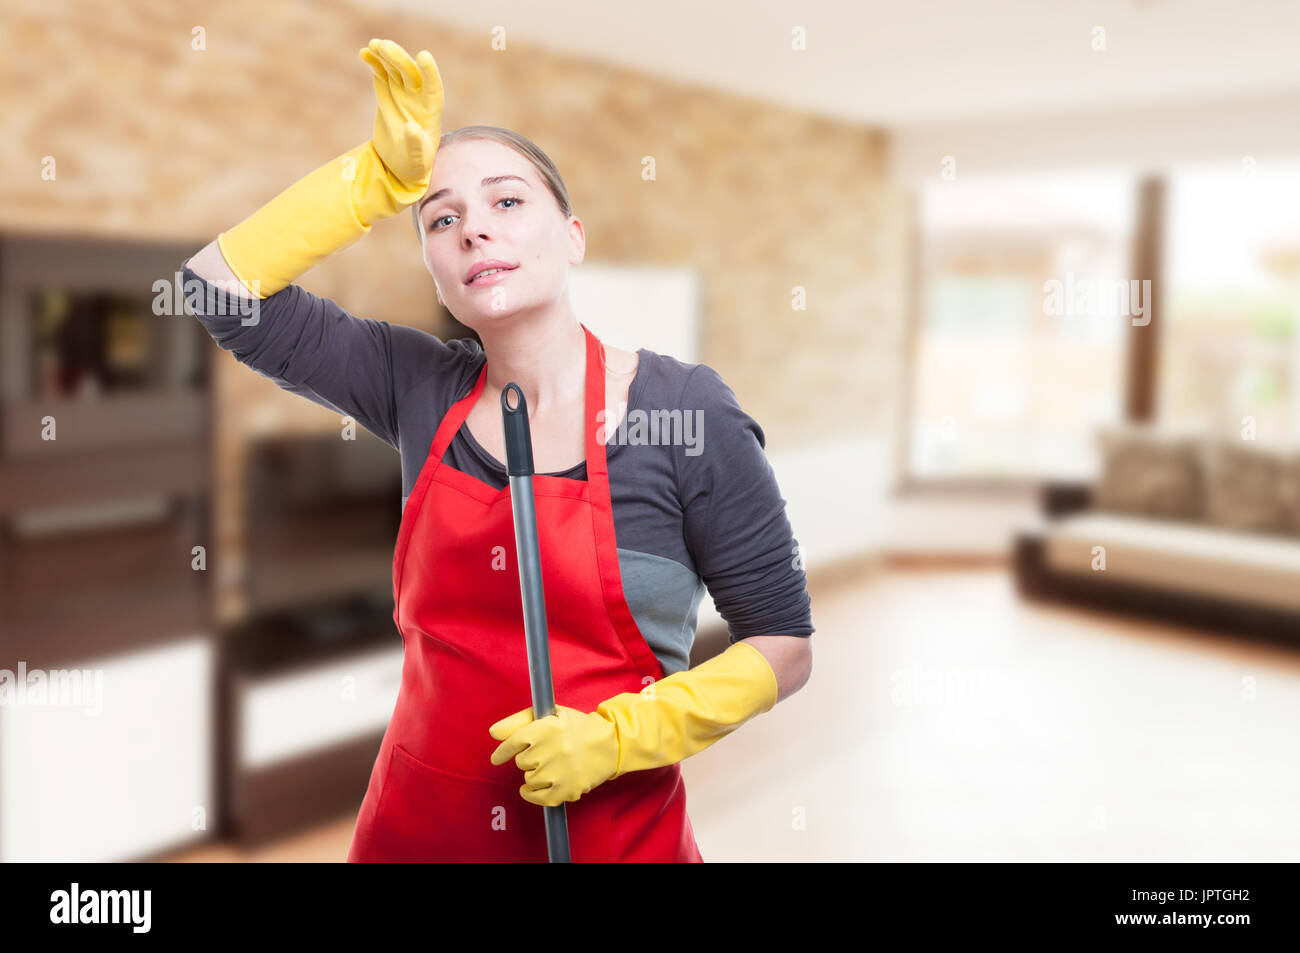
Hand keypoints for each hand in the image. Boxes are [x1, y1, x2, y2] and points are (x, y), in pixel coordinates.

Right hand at [358, 38, 443, 189]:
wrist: (400, 166)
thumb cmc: (416, 165)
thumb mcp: (418, 159)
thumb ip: (416, 144)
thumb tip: (412, 128)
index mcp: (431, 111)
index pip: (433, 87)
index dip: (430, 72)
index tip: (423, 55)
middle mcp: (418, 99)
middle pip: (410, 73)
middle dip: (398, 59)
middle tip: (383, 46)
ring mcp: (402, 95)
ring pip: (395, 70)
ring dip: (386, 56)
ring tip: (373, 45)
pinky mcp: (387, 95)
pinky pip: (382, 75)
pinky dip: (374, 63)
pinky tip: (364, 53)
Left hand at [488, 705, 620, 806]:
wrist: (610, 744)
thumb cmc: (576, 728)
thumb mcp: (549, 716)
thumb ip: (518, 722)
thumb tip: (492, 733)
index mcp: (546, 728)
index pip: (513, 743)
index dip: (503, 752)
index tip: (497, 759)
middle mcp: (551, 750)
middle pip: (521, 762)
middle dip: (530, 758)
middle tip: (547, 752)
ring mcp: (558, 772)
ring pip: (528, 780)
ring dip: (535, 774)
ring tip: (552, 765)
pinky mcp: (566, 790)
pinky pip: (537, 797)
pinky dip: (533, 794)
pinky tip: (537, 787)